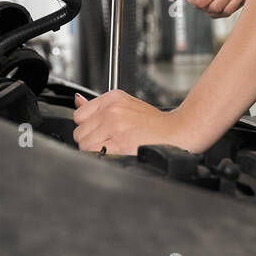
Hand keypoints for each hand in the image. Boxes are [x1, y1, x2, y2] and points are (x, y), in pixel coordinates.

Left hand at [71, 91, 186, 154]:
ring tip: (112, 149)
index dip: (87, 127)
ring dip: (94, 151)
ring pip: (84, 144)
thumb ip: (98, 105)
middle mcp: (111, 110)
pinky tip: (114, 154)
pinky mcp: (118, 143)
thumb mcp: (125, 104)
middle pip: (79, 132)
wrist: (176, 132)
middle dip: (89, 140)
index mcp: (112, 98)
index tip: (98, 132)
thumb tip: (78, 100)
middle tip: (107, 142)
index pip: (79, 115)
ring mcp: (114, 126)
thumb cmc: (154, 123)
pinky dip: (100, 157)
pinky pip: (93, 153)